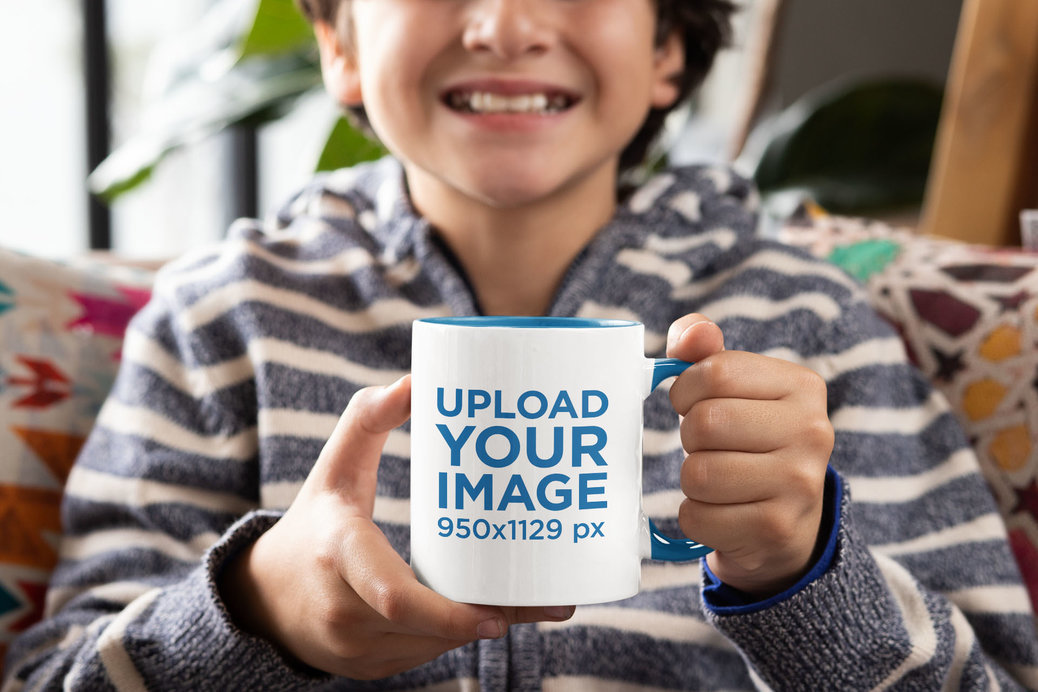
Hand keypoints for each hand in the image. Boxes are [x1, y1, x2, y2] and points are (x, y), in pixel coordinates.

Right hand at [221, 376, 573, 678]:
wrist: (264, 597)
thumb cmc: (312, 523)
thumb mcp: (333, 467)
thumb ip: (368, 419)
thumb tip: (416, 380)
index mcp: (339, 557)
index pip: (394, 595)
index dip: (450, 613)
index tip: (498, 615)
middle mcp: (344, 612)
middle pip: (430, 629)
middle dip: (492, 618)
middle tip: (553, 602)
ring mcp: (353, 650)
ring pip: (433, 647)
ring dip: (481, 627)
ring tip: (535, 603)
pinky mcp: (366, 670)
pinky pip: (423, 656)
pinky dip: (455, 637)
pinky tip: (489, 615)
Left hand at [666, 314, 833, 597]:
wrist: (787, 522)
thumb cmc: (748, 440)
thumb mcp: (735, 389)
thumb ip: (704, 350)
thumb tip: (688, 335)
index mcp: (802, 386)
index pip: (715, 372)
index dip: (686, 390)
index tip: (693, 403)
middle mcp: (812, 432)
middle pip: (704, 423)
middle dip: (690, 437)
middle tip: (709, 448)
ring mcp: (799, 484)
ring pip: (697, 473)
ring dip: (691, 480)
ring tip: (717, 480)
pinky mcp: (776, 528)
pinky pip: (697, 517)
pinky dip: (695, 516)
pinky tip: (721, 512)